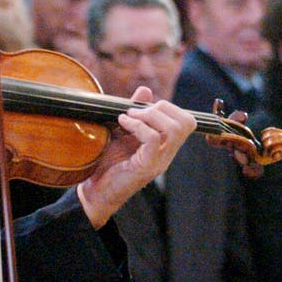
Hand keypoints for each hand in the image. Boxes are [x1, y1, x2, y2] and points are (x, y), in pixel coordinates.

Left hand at [77, 86, 195, 227]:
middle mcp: (167, 154)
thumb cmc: (107, 164)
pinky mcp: (147, 167)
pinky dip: (137, 126)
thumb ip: (136, 113)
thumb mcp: (123, 132)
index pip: (187, 121)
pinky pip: (152, 139)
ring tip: (129, 116)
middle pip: (186, 122)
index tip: (142, 109)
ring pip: (174, 129)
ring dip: (150, 116)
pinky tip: (122, 123)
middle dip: (162, 107)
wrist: (94, 191)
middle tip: (137, 112)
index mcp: (165, 146)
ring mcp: (159, 161)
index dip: (168, 107)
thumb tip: (146, 90)